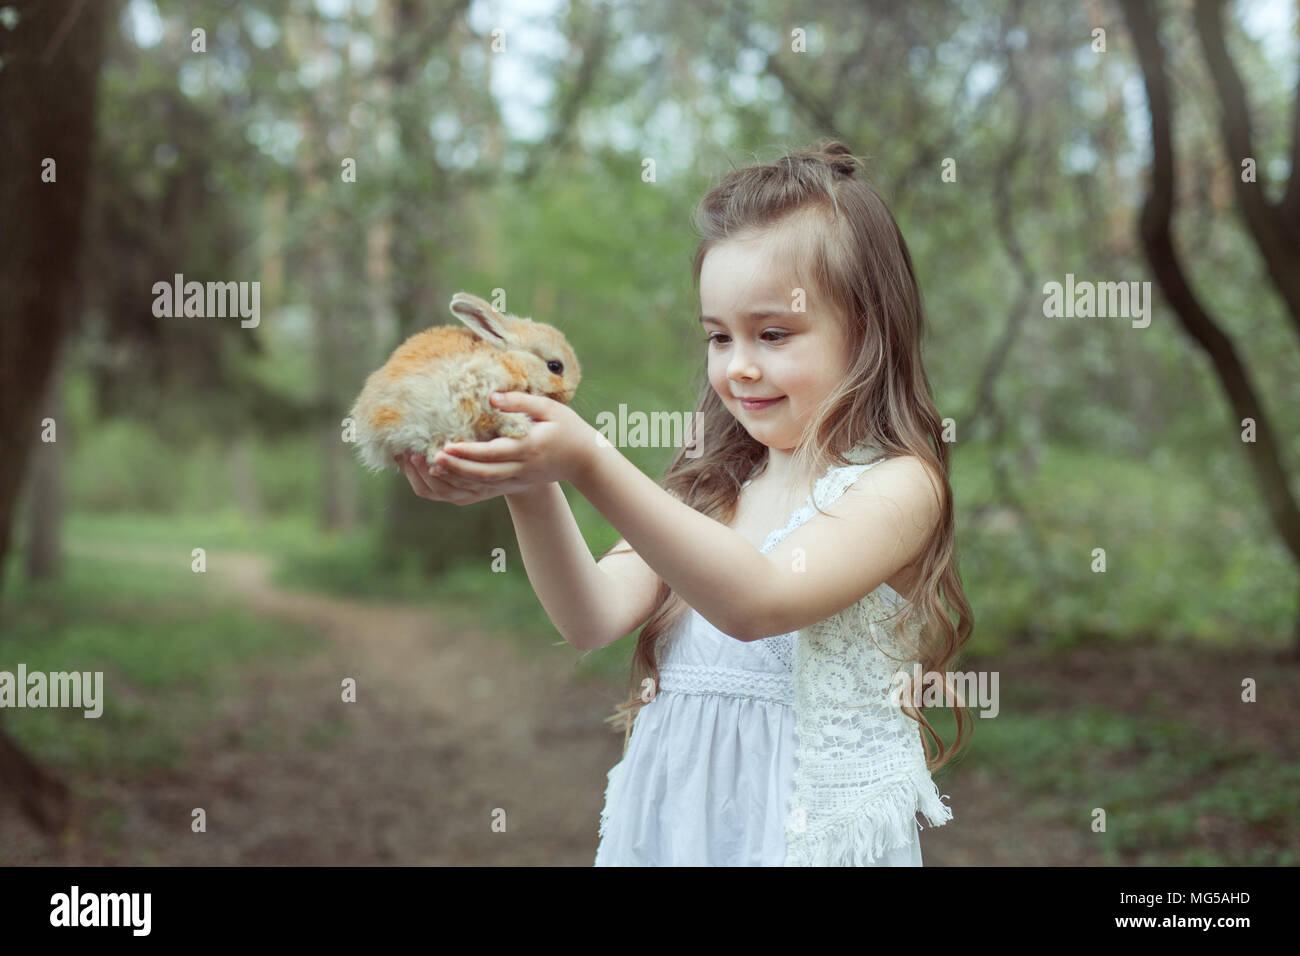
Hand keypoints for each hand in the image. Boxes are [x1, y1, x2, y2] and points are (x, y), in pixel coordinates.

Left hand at [397, 392, 596, 505]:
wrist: (584, 459)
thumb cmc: (568, 428)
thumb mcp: (550, 408)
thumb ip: (521, 401)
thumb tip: (492, 396)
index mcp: (528, 448)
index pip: (492, 454)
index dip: (467, 453)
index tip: (444, 446)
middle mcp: (520, 469)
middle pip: (481, 474)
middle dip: (453, 468)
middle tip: (428, 458)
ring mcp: (517, 480)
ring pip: (480, 486)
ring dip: (453, 478)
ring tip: (428, 466)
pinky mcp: (514, 484)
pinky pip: (484, 490)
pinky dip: (462, 485)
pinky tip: (444, 475)